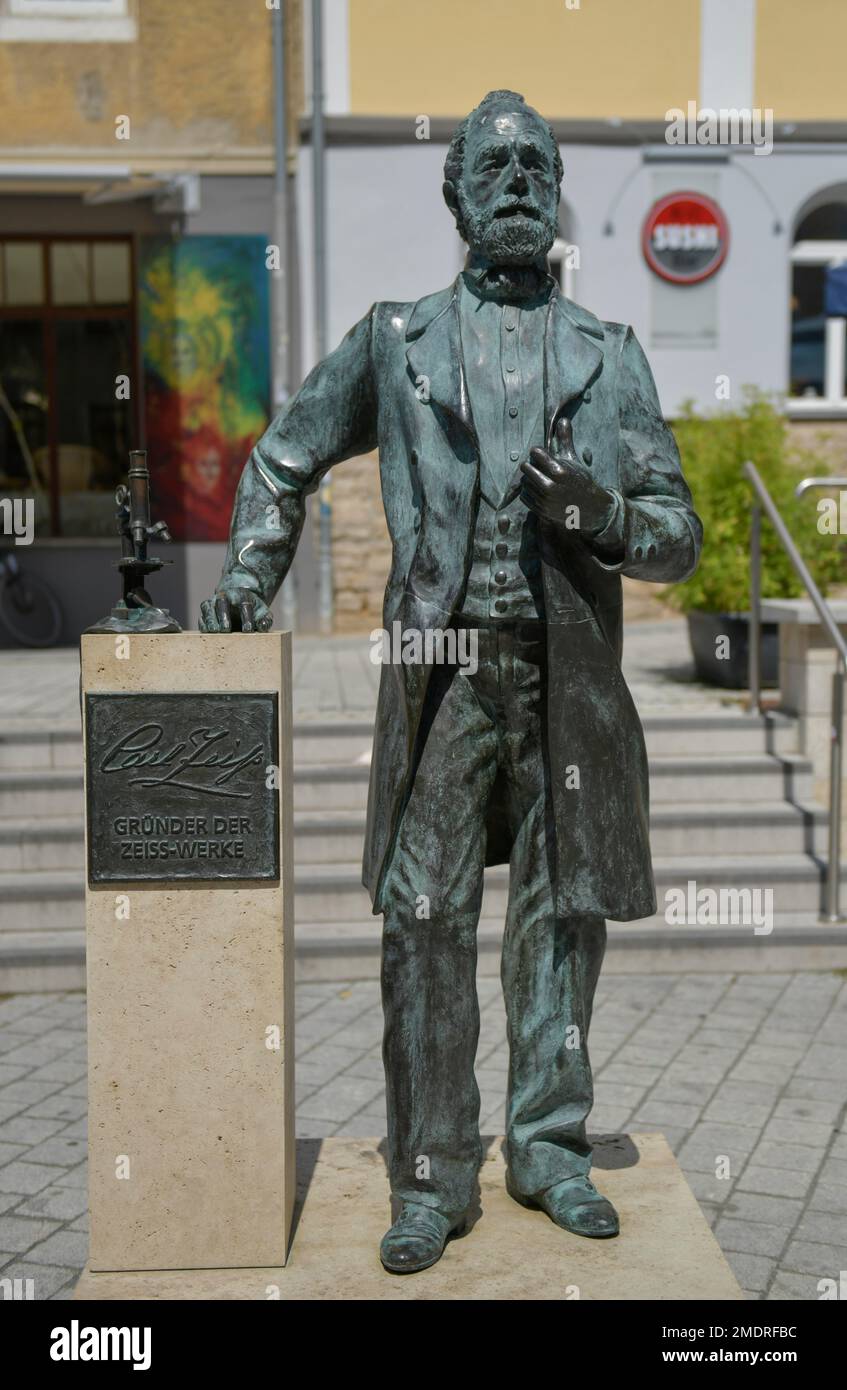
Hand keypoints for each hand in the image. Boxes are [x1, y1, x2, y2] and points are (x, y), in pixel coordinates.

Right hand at [199, 586, 272, 632]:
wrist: (238, 601)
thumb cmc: (252, 610)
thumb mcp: (262, 612)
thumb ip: (265, 620)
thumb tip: (262, 627)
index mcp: (242, 595)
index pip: (244, 605)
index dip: (246, 617)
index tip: (248, 630)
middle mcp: (225, 597)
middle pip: (222, 603)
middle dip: (224, 615)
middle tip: (226, 629)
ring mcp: (213, 603)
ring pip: (208, 609)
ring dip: (210, 620)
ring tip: (214, 631)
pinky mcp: (205, 612)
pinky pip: (201, 617)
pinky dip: (203, 625)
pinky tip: (207, 634)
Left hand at [520, 418, 614, 535]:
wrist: (588, 508)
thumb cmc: (579, 479)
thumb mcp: (573, 459)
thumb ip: (565, 440)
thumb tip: (563, 419)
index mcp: (559, 470)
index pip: (535, 453)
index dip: (537, 452)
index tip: (541, 454)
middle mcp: (551, 486)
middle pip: (525, 467)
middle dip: (530, 465)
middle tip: (537, 466)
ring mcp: (545, 500)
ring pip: (524, 482)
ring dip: (528, 478)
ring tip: (539, 477)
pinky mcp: (541, 511)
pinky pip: (524, 496)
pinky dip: (528, 492)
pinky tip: (537, 489)